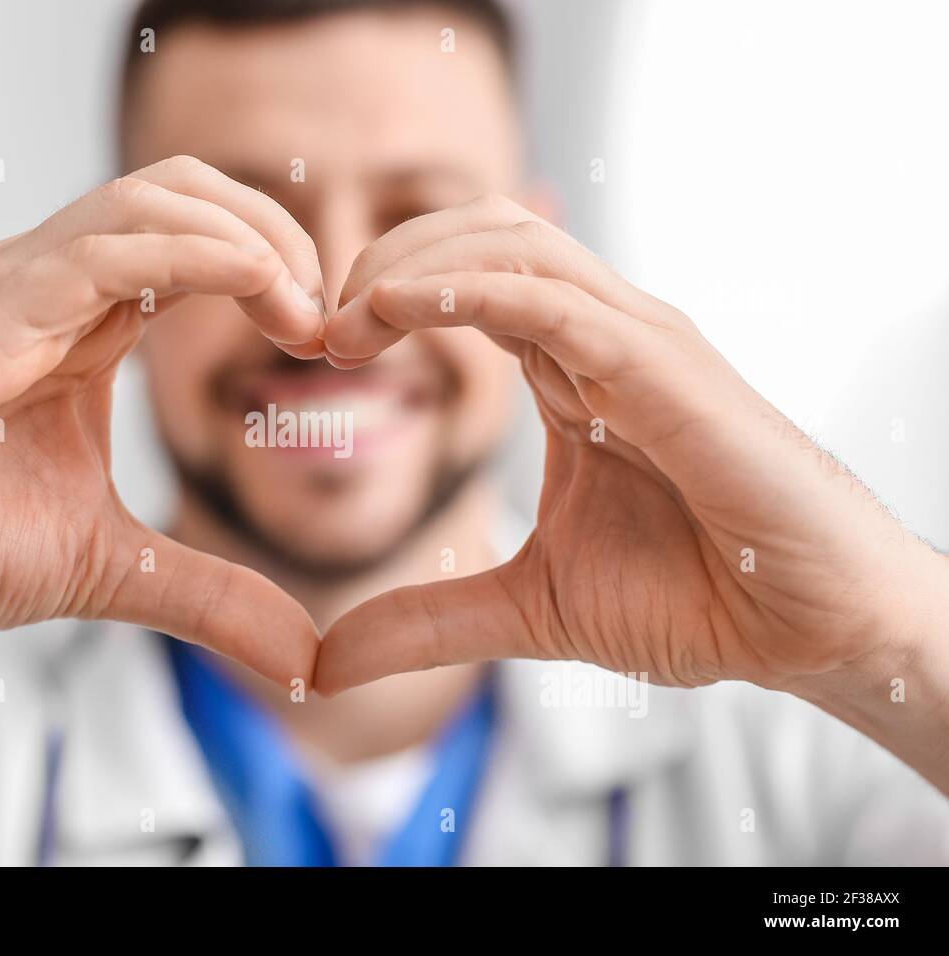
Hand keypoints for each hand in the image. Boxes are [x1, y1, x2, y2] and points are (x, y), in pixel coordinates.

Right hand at [0, 155, 326, 685]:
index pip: (192, 237)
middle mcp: (44, 289)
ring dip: (247, 237)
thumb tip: (306, 657)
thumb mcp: (112, 570)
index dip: (273, 265)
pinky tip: (256, 289)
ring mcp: (7, 294)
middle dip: (276, 232)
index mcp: (77, 324)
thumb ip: (211, 597)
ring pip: (145, 202)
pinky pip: (98, 253)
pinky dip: (193, 255)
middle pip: (181, 192)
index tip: (326, 338)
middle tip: (326, 315)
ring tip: (302, 309)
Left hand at [316, 195, 947, 702]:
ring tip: (345, 320)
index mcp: (571, 369)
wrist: (807, 629)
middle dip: (386, 260)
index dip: (384, 295)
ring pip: (513, 246)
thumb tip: (326, 664)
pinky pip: (554, 301)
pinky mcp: (663, 366)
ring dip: (413, 263)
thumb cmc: (695, 598)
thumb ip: (428, 622)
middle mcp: (602, 335)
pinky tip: (398, 308)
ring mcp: (636, 341)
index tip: (318, 349)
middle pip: (480, 236)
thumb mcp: (527, 609)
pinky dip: (468, 290)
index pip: (466, 279)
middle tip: (315, 326)